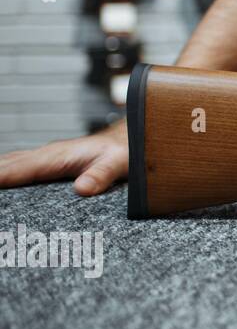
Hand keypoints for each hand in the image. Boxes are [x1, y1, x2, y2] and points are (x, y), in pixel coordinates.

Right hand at [0, 121, 127, 196]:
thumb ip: (102, 175)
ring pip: (8, 164)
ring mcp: (44, 158)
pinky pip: (16, 167)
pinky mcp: (46, 163)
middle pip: (5, 165)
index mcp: (58, 156)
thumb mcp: (119, 164)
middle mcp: (46, 155)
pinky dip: (2, 173)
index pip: (20, 169)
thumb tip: (82, 188)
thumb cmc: (126, 151)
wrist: (132, 139)